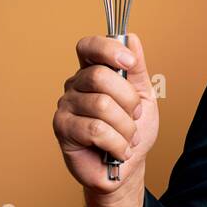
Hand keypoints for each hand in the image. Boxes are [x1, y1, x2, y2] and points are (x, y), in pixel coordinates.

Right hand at [53, 32, 159, 193]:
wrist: (128, 167)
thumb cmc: (133, 132)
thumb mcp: (144, 96)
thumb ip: (137, 69)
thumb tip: (131, 38)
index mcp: (92, 72)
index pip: (88, 47)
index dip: (108, 49)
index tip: (129, 63)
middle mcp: (75, 85)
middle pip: (100, 76)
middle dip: (129, 99)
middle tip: (135, 115)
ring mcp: (65, 106)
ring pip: (102, 106)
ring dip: (126, 127)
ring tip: (127, 138)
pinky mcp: (62, 129)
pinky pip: (96, 130)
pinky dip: (117, 143)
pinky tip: (118, 150)